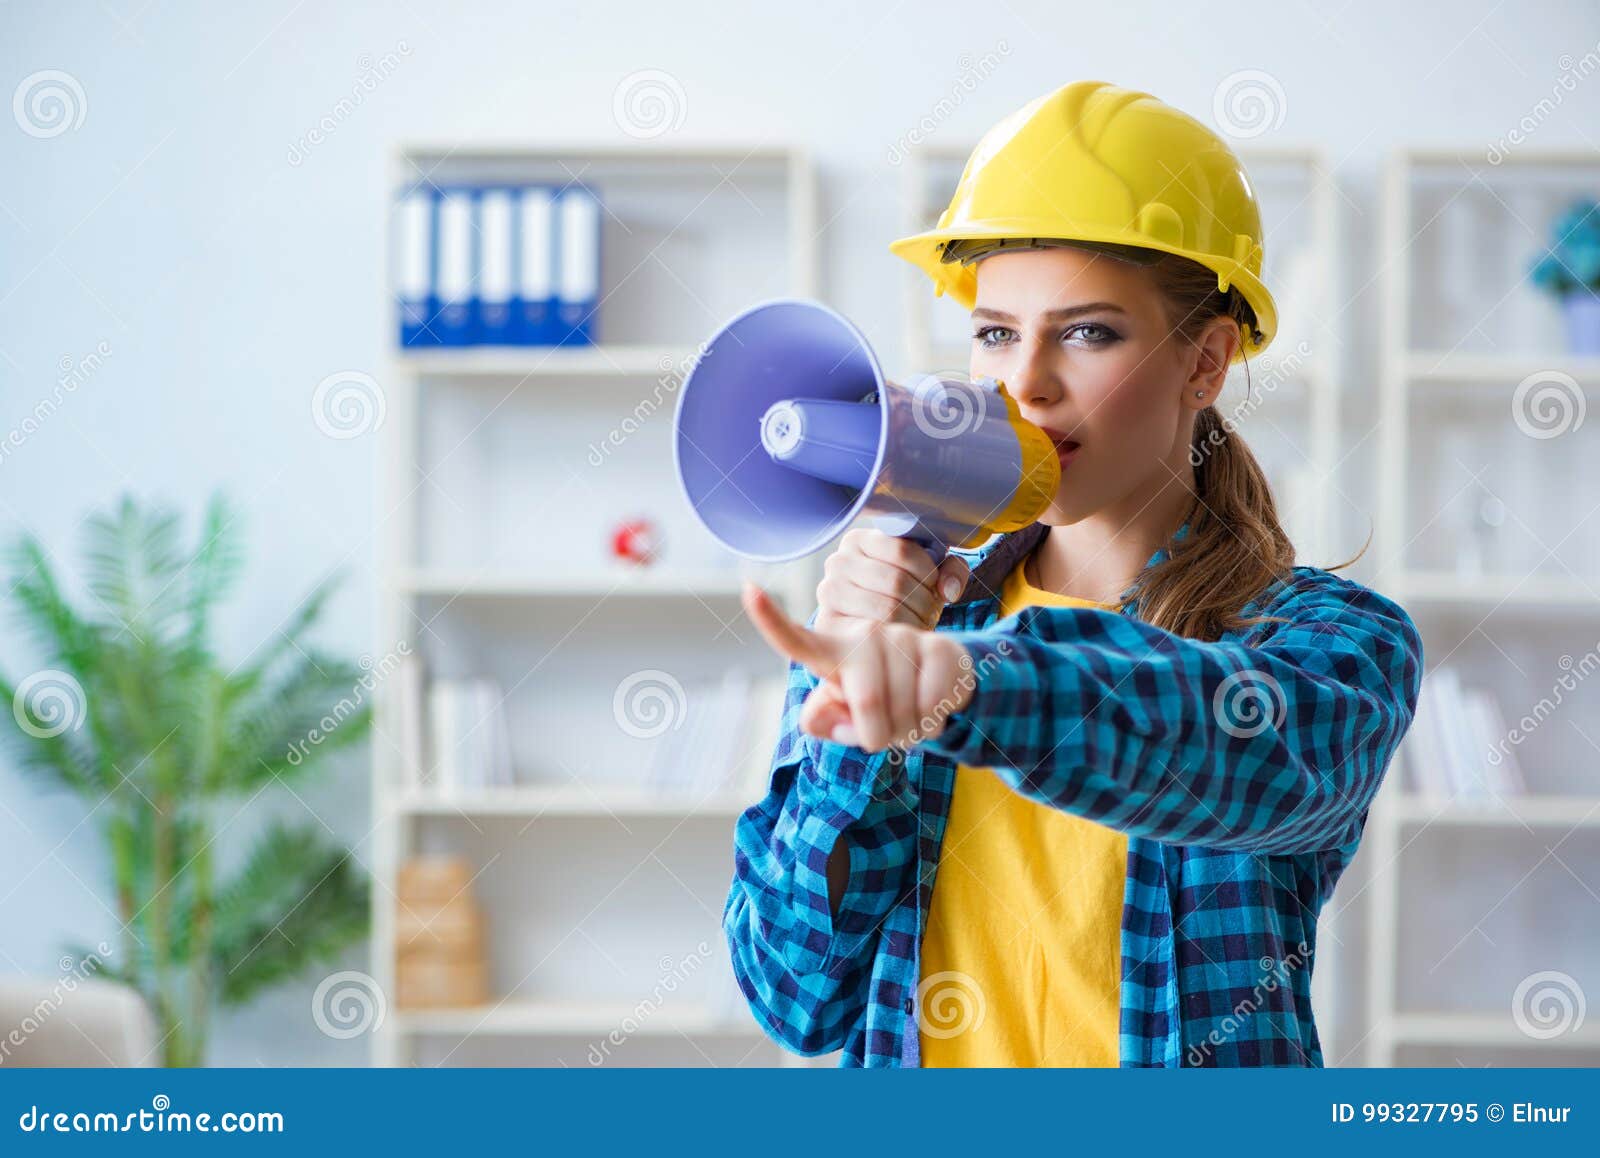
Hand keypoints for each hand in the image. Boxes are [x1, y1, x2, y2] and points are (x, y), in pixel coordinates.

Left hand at [743, 581, 975, 752]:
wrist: (934, 687)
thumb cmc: (877, 698)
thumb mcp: (842, 714)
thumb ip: (823, 720)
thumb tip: (835, 718)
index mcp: (832, 652)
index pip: (796, 640)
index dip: (770, 619)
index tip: (749, 590)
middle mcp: (865, 637)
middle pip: (868, 705)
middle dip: (878, 735)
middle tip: (884, 729)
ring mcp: (903, 639)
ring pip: (904, 712)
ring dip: (908, 732)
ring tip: (907, 715)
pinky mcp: (939, 648)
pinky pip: (933, 704)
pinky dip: (932, 722)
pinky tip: (930, 707)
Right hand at [814, 528, 970, 634]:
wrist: (869, 630)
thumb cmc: (903, 595)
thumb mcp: (928, 574)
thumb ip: (950, 569)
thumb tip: (949, 590)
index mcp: (860, 539)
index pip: (902, 550)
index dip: (929, 572)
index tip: (934, 585)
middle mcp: (837, 561)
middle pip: (896, 582)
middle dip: (924, 601)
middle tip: (931, 612)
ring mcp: (829, 593)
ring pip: (887, 609)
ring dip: (914, 621)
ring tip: (919, 624)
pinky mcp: (828, 624)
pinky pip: (874, 632)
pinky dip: (897, 637)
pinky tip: (902, 637)